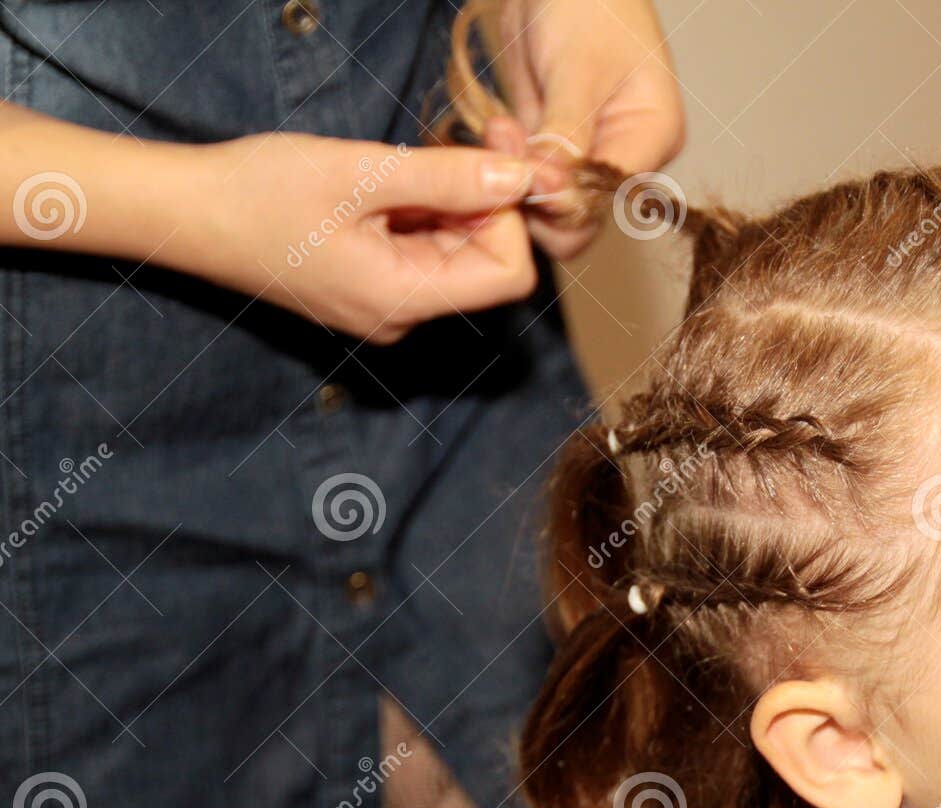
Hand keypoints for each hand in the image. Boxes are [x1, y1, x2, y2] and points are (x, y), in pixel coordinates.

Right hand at [186, 131, 541, 343]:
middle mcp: (402, 314)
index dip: (512, 214)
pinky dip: (427, 204)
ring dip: (458, 194)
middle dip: (491, 194)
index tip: (499, 154)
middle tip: (484, 126)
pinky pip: (422, 245)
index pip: (507, 273)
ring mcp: (387, 302)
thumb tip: (520, 176)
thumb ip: (446, 177)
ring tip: (425, 146)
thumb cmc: (257, 193)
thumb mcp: (358, 172)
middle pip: (486, 258)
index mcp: (402, 300)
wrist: (185, 213)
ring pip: (456, 247)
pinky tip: (400, 171)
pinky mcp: (372, 282)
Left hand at [491, 0, 685, 257]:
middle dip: (535, 192)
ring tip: (500, 129)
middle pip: (581, 216)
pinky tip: (498, 130)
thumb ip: (566, 132)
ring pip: (549, 203)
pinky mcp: (557, 149)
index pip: (609, 201)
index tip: (524, 172)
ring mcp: (590, 157)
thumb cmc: (589, 3)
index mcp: (652, 139)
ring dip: (515, 178)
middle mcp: (626, 158)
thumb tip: (551, 190)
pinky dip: (508, 164)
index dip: (564, 200)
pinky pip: (531, 178)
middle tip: (504, 141)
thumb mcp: (578, 67)